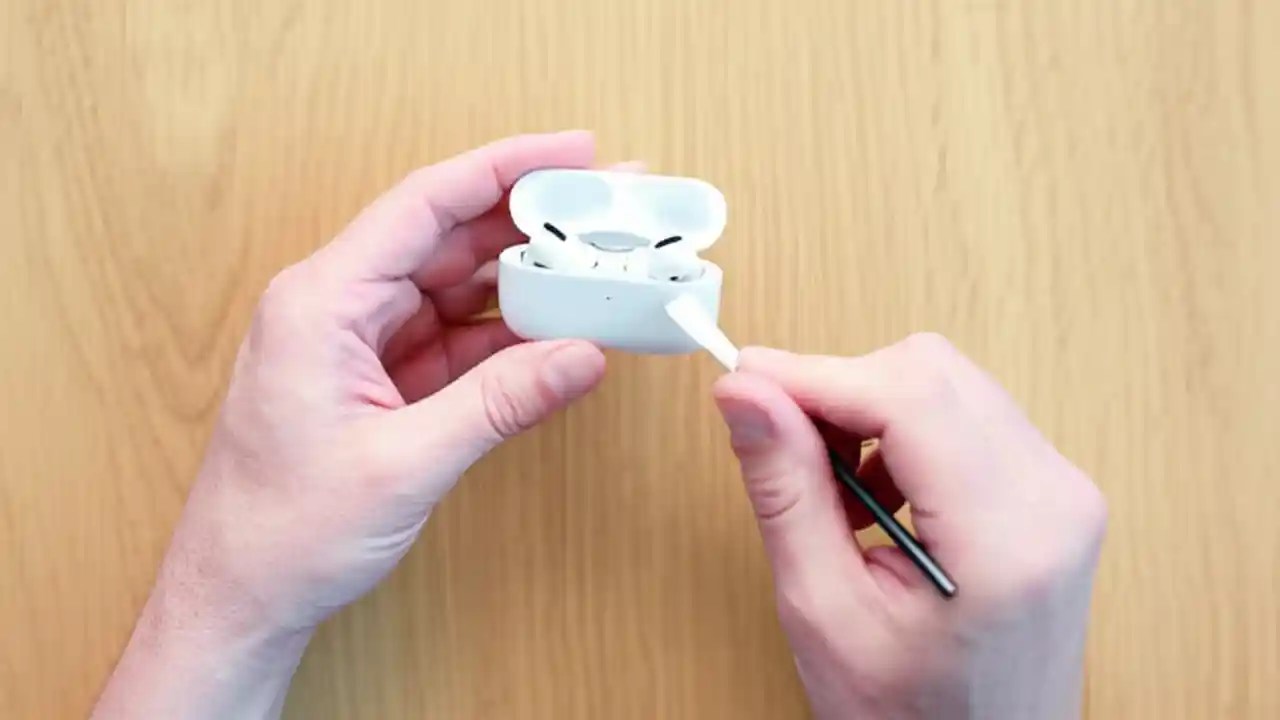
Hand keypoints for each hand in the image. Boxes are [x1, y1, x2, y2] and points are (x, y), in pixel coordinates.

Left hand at [94, 131, 608, 718]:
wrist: (238, 597)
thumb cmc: (283, 531)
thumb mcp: (405, 463)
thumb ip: (500, 401)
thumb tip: (582, 354)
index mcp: (322, 302)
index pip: (425, 205)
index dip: (506, 170)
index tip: (576, 153)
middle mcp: (338, 306)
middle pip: (449, 237)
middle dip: (532, 220)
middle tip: (609, 209)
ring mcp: (360, 341)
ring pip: (457, 286)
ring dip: (527, 277)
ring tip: (599, 266)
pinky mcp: (379, 377)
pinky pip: (456, 336)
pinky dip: (508, 334)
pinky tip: (559, 331)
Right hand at [713, 335, 1106, 719]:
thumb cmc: (912, 718)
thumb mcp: (824, 611)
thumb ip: (786, 490)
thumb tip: (746, 395)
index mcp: (1006, 540)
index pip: (909, 396)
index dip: (815, 374)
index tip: (747, 381)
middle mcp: (1053, 500)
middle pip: (931, 371)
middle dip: (842, 391)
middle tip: (786, 444)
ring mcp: (1063, 491)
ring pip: (948, 382)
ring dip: (872, 411)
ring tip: (835, 490)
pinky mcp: (1051, 491)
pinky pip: (969, 414)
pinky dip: (905, 432)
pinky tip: (876, 494)